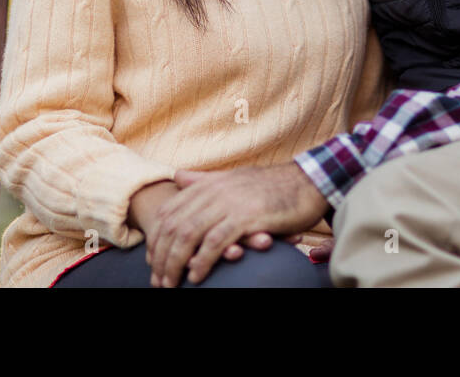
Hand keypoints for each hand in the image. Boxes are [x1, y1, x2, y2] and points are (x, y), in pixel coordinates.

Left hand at [129, 180, 274, 271]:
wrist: (307, 182)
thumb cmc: (271, 187)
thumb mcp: (232, 180)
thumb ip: (204, 181)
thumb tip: (178, 175)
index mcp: (207, 184)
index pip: (169, 213)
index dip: (156, 240)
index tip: (152, 262)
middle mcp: (214, 191)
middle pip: (174, 226)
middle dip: (161, 257)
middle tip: (158, 281)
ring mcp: (230, 202)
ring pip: (189, 235)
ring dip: (176, 263)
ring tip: (171, 284)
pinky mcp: (247, 216)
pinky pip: (216, 241)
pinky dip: (202, 261)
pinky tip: (196, 277)